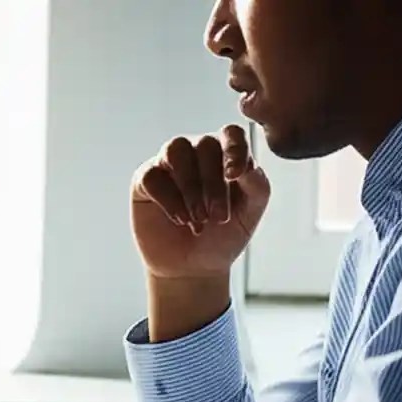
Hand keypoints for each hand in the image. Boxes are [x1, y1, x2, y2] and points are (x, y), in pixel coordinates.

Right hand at [131, 125, 270, 280]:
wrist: (193, 267)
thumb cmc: (224, 236)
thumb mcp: (249, 213)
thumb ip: (256, 185)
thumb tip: (246, 164)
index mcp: (226, 155)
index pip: (232, 134)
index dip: (234, 148)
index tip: (235, 176)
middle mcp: (197, 153)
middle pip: (205, 145)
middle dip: (213, 184)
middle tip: (218, 218)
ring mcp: (169, 164)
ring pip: (176, 150)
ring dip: (190, 186)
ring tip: (198, 219)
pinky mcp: (145, 180)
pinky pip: (153, 175)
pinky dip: (169, 199)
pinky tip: (181, 220)